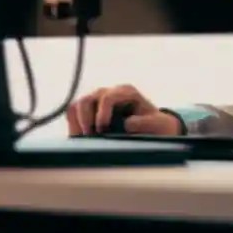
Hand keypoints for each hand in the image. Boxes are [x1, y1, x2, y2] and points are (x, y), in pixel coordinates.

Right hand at [65, 84, 182, 136]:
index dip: (103, 113)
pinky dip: (74, 125)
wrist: (156, 129)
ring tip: (83, 140)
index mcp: (126, 92)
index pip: (108, 97)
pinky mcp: (90, 112)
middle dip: (86, 120)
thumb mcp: (159, 124)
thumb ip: (145, 123)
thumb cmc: (158, 125)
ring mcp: (97, 101)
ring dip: (77, 124)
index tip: (102, 130)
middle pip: (87, 100)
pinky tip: (81, 139)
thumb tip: (127, 124)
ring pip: (76, 106)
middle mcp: (109, 93)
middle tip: (90, 138)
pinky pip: (73, 114)